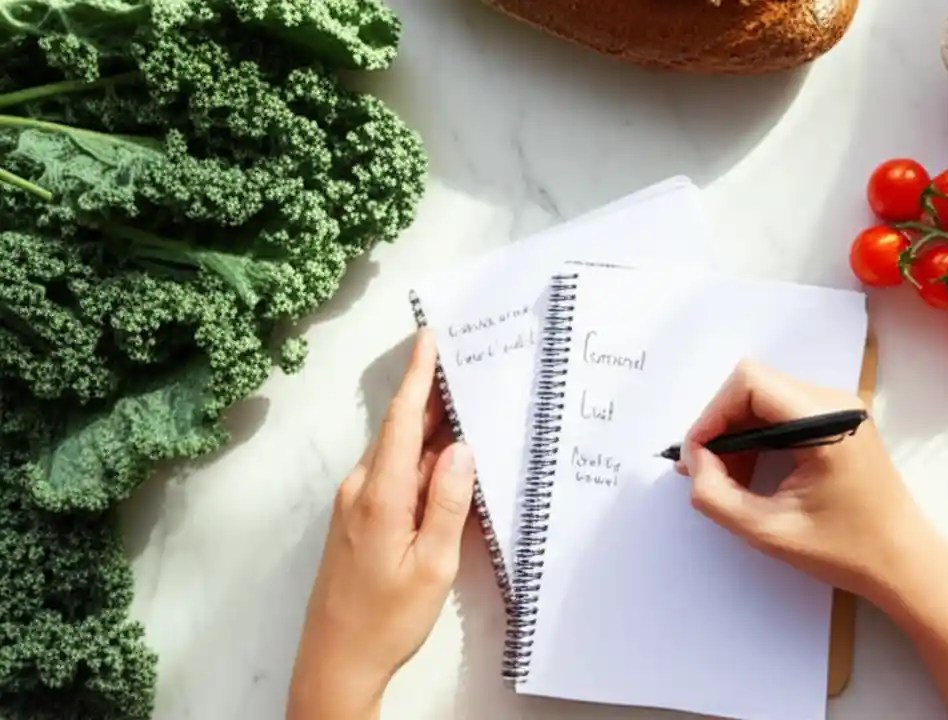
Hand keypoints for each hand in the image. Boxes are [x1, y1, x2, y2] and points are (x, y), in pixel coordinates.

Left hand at [287, 330, 475, 719]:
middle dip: (433, 398)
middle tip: (468, 368)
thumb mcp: (431, 565)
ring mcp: (355, 505)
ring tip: (469, 411)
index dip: (417, 377)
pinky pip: (392, 476)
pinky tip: (444, 467)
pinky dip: (419, 462)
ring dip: (430, 433)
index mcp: (379, 495)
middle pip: (400, 431)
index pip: (401, 421)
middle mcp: (360, 490)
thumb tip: (462, 449)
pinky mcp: (357, 521)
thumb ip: (447, 503)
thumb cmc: (385, 619)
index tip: (429, 339)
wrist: (335, 662)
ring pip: (398, 454)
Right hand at [677, 359, 926, 601]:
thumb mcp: (767, 531)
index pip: (749, 382)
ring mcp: (840, 410)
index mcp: (825, 420)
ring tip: (728, 479)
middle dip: (722, 426)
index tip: (698, 458)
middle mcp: (835, 403)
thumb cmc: (845, 550)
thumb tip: (694, 462)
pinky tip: (752, 474)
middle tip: (706, 472)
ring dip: (738, 434)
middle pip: (754, 387)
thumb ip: (716, 495)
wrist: (902, 562)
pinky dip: (758, 438)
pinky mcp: (838, 423)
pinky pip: (782, 413)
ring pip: (765, 399)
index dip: (712, 415)